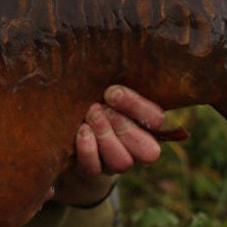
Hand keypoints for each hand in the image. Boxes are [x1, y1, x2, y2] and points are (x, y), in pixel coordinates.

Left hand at [51, 85, 165, 205]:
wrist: (70, 126)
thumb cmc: (94, 97)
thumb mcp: (108, 89)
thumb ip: (116, 82)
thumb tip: (112, 55)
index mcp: (147, 123)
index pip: (156, 119)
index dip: (136, 106)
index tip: (112, 92)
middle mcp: (137, 148)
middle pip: (147, 150)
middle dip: (123, 126)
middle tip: (100, 107)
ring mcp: (116, 163)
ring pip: (122, 162)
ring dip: (105, 136)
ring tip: (90, 115)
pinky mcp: (94, 171)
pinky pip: (94, 168)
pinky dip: (87, 149)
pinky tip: (81, 130)